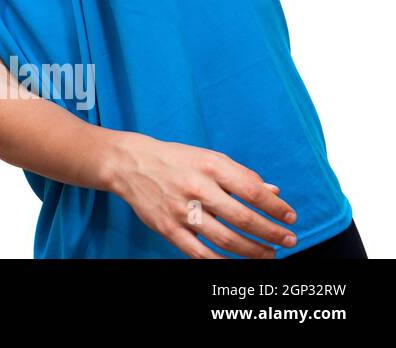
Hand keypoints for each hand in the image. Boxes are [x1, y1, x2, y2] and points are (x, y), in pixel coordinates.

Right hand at [104, 131, 298, 258]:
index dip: (276, 207)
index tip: (290, 217)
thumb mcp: (208, 157)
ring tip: (269, 254)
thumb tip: (273, 191)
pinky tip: (237, 263)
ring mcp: (182, 210)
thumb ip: (240, 175)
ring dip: (253, 251)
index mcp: (209, 165)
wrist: (129, 164)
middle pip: (243, 218)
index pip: (252, 190)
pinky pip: (200, 253)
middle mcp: (197, 187)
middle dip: (271, 233)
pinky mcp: (169, 228)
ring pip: (226, 239)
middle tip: (288, 240)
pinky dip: (222, 263)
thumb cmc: (173, 159)